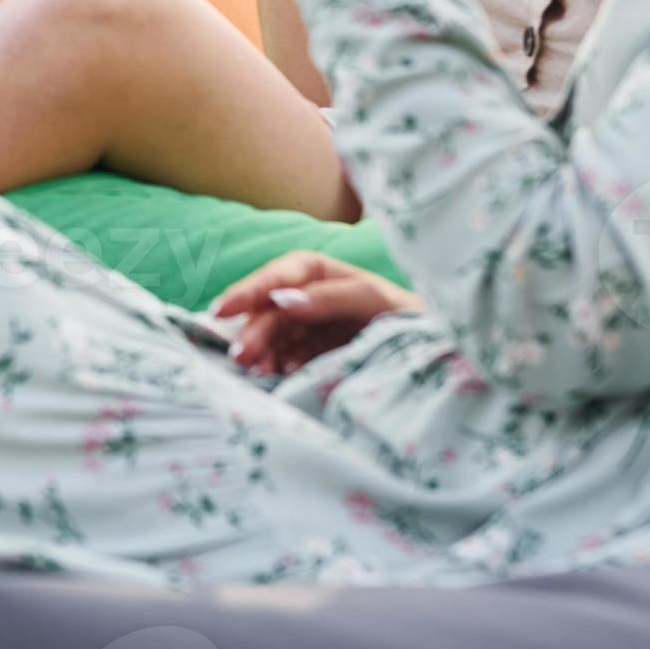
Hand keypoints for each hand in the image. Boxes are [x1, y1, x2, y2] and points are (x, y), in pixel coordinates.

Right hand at [213, 250, 422, 375]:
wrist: (426, 349)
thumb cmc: (402, 314)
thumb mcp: (371, 299)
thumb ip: (329, 297)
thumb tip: (282, 300)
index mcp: (316, 271)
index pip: (276, 277)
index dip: (247, 291)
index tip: (222, 310)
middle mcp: (305, 296)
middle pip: (268, 311)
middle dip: (254, 332)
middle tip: (242, 358)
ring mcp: (305, 326)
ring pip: (271, 337)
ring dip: (262, 354)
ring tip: (262, 373)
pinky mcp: (309, 353)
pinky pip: (284, 358)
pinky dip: (280, 368)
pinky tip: (284, 376)